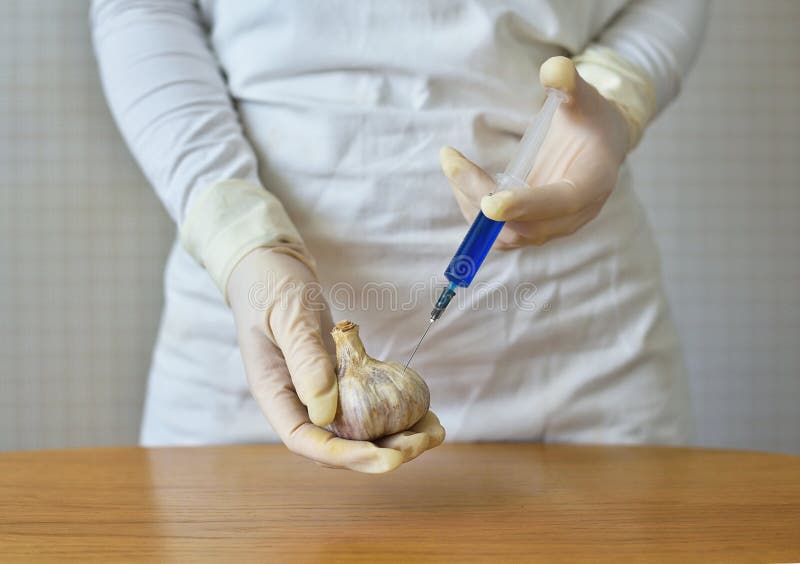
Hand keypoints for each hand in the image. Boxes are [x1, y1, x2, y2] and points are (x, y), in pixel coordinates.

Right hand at [226, 247, 444, 472]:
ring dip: (396, 437)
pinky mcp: (339, 381)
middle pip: (339, 444)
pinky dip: (395, 413)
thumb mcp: (288, 316)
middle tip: (423, 442)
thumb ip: (305, 359)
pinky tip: (425, 411)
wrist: (271, 269)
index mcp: (275, 394)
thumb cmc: (271, 287)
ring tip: (434, 431)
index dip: (348, 456)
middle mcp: (297, 402)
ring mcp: (318, 394)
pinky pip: (366, 406)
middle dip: (383, 451)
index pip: (307, 441)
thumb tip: (326, 413)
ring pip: (357, 430)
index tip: (389, 458)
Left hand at [441, 56, 629, 248]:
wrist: (597, 145)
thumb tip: (552, 68)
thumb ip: (569, 83)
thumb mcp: (583, 96)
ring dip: (471, 203)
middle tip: (452, 162)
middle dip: (481, 197)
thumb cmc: (590, 119)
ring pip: (506, 234)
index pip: (561, 203)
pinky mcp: (531, 228)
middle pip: (525, 226)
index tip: (489, 204)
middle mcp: (573, 216)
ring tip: (453, 163)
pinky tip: (461, 178)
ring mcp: (551, 227)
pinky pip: (498, 233)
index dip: (526, 205)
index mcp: (593, 183)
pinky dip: (473, 210)